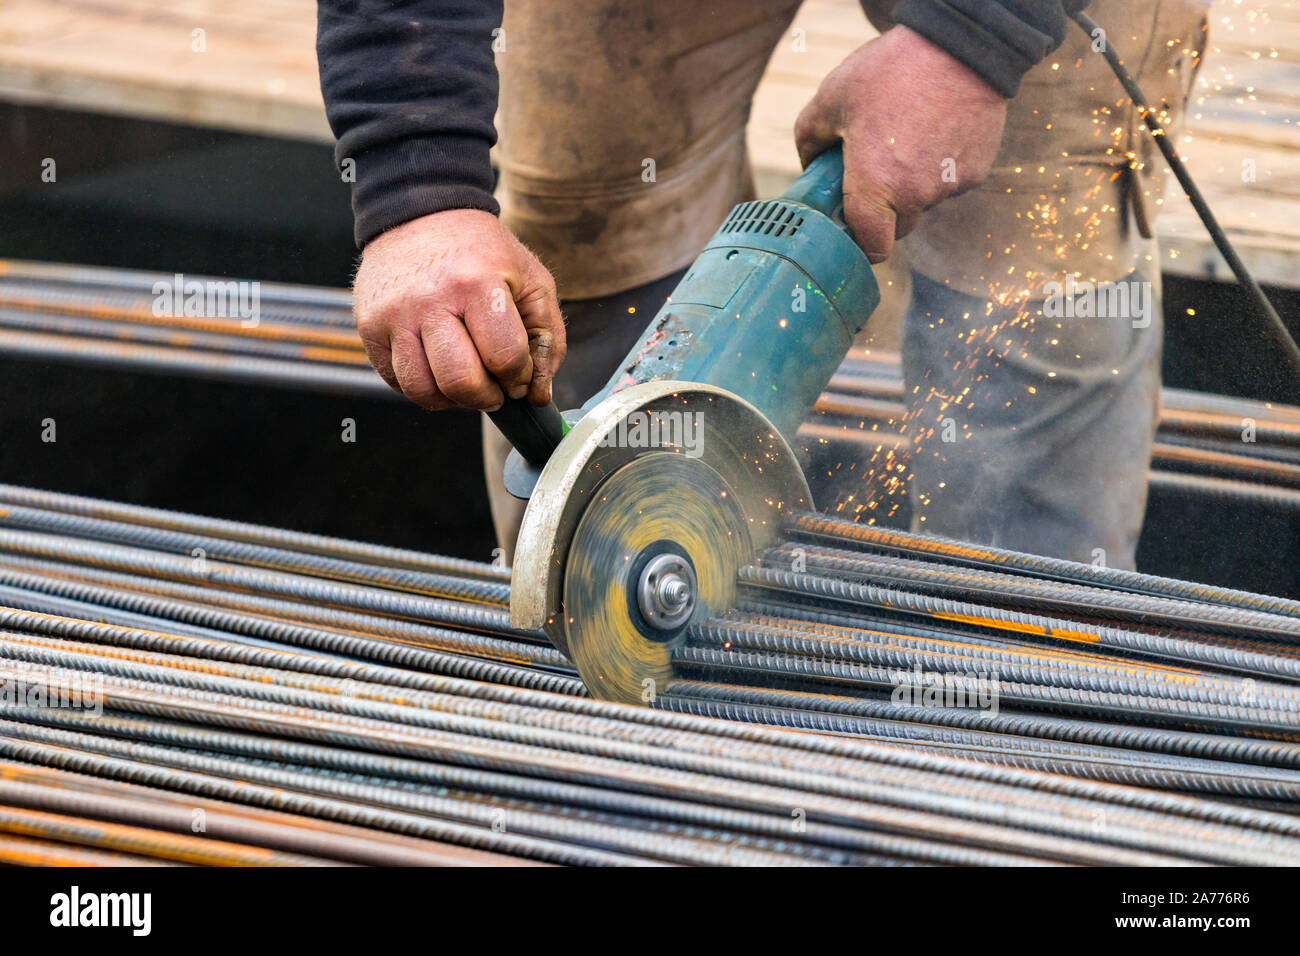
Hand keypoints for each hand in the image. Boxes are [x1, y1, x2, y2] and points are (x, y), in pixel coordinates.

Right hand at [352, 209, 564, 409]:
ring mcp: (394, 315)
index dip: (519, 377)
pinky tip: (439, 367)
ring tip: (466, 379)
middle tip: (495, 387)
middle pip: (461, 382)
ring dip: (452, 399)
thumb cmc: (482, 252)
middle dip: (487, 398)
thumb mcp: (532, 282)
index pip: (504, 358)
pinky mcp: (370, 327)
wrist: (419, 214)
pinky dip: (423, 388)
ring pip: (423, 391)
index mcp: (477, 284)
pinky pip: (397, 382)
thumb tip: (537, 396)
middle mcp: (430, 301)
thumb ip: (547, 341)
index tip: (518, 373)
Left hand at [795, 25, 1007, 263]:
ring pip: (925, 203)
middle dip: (884, 209)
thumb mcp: (832, 97)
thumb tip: (809, 167)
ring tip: (906, 140)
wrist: (959, 45)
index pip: (872, 246)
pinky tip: (933, 134)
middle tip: (875, 171)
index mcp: (877, 185)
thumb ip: (809, 139)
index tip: (854, 230)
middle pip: (898, 226)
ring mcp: (950, 186)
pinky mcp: (976, 172)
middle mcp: (917, 195)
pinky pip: (949, 184)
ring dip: (913, 185)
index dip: (862, 244)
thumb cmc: (890, 71)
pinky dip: (939, 169)